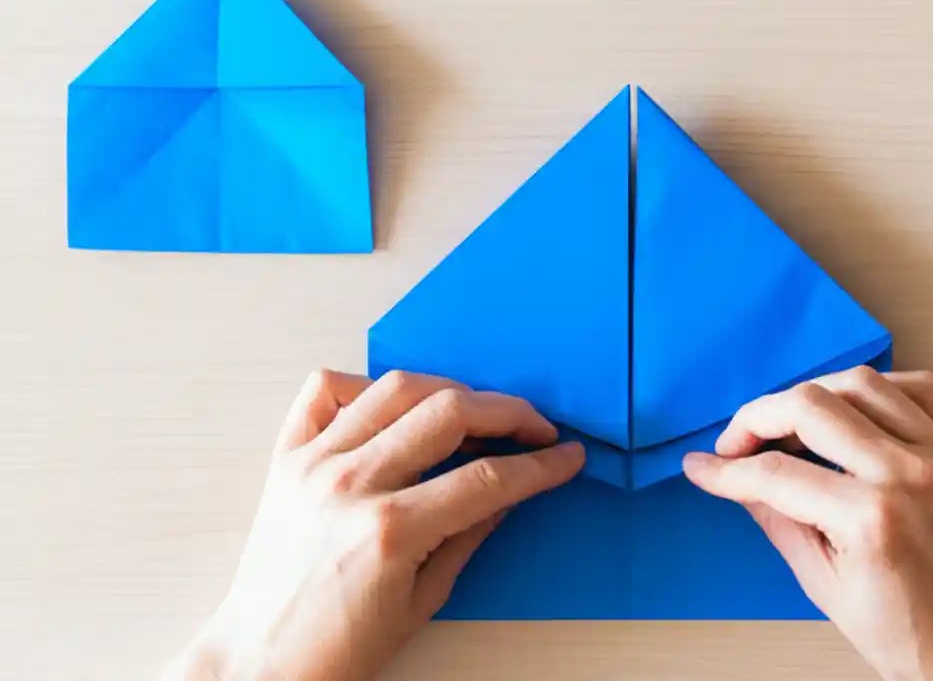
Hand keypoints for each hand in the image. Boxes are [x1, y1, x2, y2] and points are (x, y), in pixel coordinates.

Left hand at [165, 370, 584, 680]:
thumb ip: (468, 536)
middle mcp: (352, 484)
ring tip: (475, 410)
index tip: (567, 456)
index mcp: (392, 530)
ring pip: (396, 387)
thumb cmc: (339, 648)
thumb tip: (510, 492)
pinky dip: (362, 386)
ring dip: (449, 389)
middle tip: (535, 428)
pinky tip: (392, 406)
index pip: (488, 477)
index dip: (540, 465)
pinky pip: (325, 391)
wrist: (259, 662)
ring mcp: (315, 464)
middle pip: (449, 413)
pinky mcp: (286, 457)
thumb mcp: (422, 601)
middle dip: (508, 412)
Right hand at [684, 368, 932, 680]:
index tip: (704, 466)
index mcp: (871, 520)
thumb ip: (777, 522)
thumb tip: (734, 481)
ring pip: (861, 383)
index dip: (727, 469)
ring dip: (812, 394)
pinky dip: (878, 389)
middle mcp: (909, 476)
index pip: (776, 473)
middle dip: (758, 417)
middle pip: (811, 406)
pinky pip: (920, 388)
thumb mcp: (824, 587)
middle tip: (737, 442)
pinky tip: (852, 413)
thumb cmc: (912, 637)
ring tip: (789, 425)